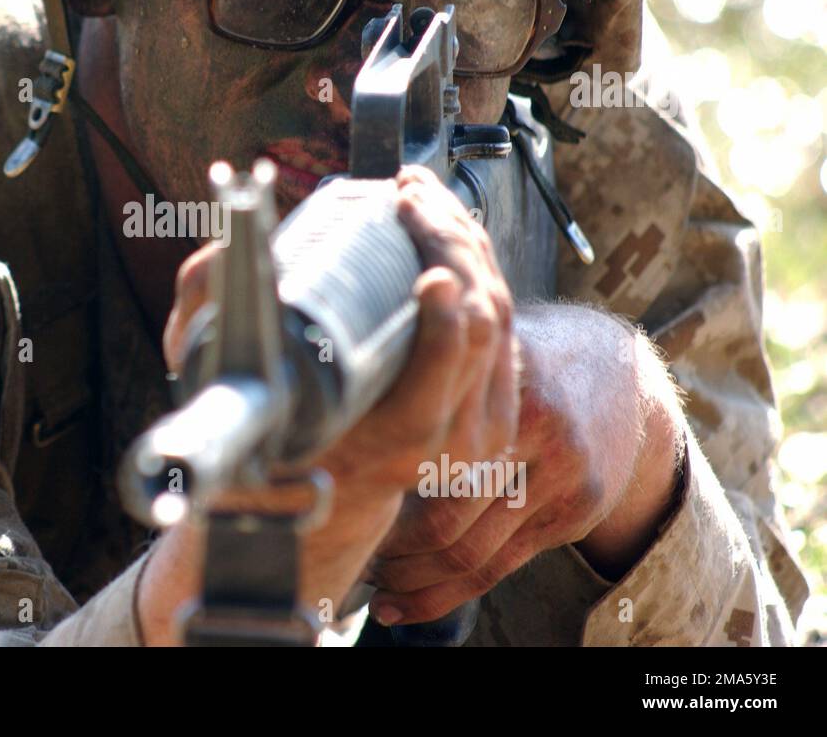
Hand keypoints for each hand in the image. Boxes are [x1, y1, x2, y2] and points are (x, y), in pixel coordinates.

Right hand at [140, 165, 519, 643]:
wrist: (326, 485)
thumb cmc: (272, 433)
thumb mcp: (225, 383)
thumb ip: (204, 316)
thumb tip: (218, 253)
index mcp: (398, 440)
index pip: (442, 376)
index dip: (445, 323)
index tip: (431, 276)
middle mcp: (452, 437)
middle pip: (480, 324)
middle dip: (452, 245)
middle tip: (410, 194)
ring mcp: (481, 421)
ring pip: (496, 313)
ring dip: (465, 241)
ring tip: (421, 193)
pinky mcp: (493, 400)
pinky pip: (500, 320)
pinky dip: (478, 263)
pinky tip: (448, 222)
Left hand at [363, 302, 684, 626]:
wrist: (615, 372)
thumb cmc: (514, 358)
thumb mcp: (479, 349)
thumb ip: (431, 370)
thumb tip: (345, 395)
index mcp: (504, 391)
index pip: (428, 464)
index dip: (378, 496)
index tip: (339, 508)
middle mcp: (541, 435)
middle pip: (446, 520)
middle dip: (391, 549)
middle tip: (349, 554)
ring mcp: (565, 480)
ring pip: (471, 555)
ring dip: (412, 581)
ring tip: (372, 586)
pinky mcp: (576, 514)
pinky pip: (498, 570)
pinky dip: (445, 595)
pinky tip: (402, 604)